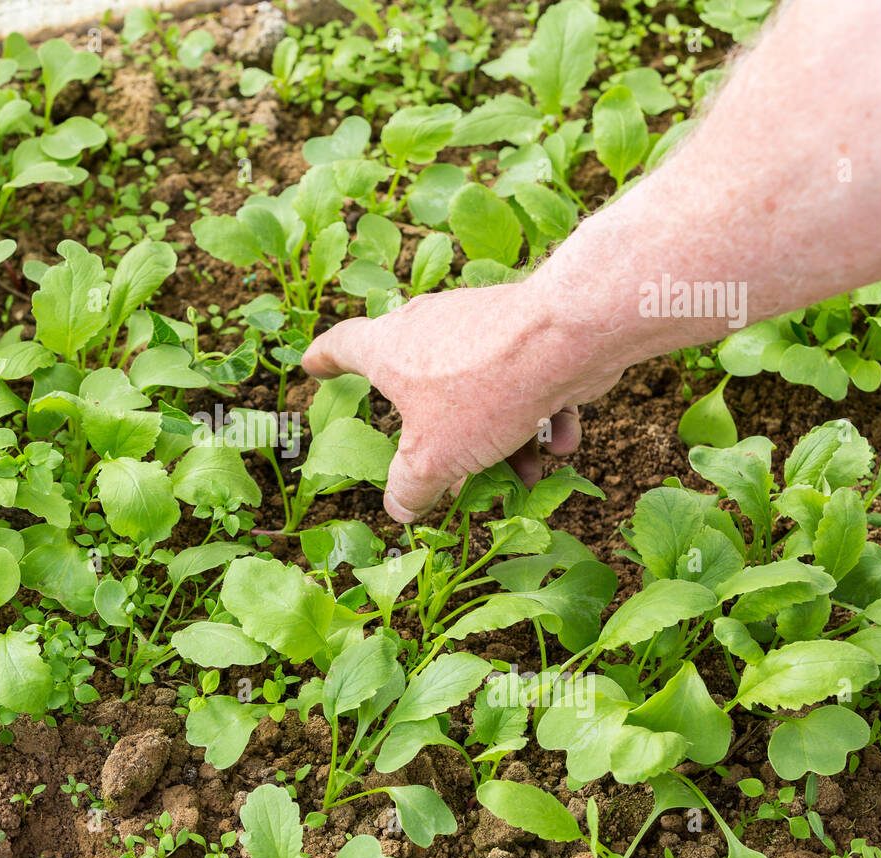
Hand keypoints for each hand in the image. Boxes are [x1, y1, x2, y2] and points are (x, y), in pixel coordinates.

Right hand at [301, 282, 623, 522]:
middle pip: (417, 379)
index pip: (341, 346)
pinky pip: (523, 381)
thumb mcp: (432, 458)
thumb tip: (399, 509)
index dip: (323, 360)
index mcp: (389, 347)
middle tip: (445, 462)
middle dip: (435, 428)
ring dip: (499, 435)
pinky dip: (539, 414)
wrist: (567, 337)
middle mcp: (428, 326)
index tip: (313, 365)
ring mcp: (478, 325)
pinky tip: (561, 443)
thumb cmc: (481, 392)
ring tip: (522, 472)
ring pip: (478, 389)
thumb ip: (409, 487)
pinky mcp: (526, 333)